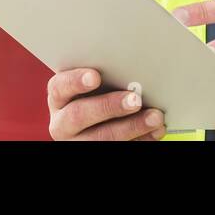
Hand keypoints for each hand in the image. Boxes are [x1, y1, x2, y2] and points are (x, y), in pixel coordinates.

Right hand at [46, 68, 166, 140]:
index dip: (76, 82)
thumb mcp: (93, 84)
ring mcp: (78, 141)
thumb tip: (129, 62)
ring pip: (101, 138)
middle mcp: (62, 122)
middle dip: (109, 107)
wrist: (98, 122)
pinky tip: (155, 131)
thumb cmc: (98, 92)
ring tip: (154, 117)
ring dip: (132, 127)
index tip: (95, 76)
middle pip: (79, 115)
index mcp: (59, 97)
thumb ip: (103, 74)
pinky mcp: (95, 151)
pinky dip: (141, 139)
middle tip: (135, 99)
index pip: (59, 87)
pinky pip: (118, 148)